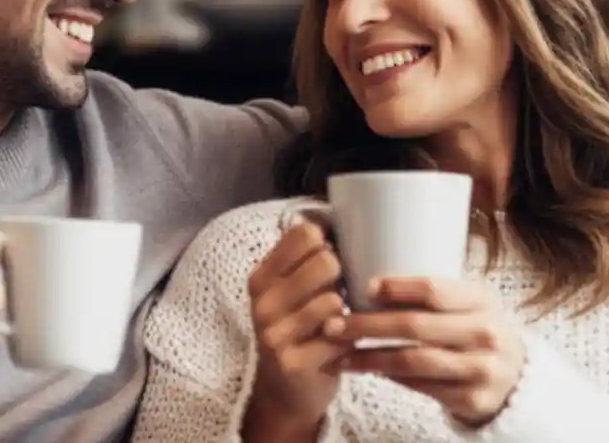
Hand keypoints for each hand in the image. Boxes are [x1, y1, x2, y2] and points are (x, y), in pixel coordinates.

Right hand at [243, 222, 349, 438]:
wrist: (285, 393)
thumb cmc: (297, 331)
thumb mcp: (289, 292)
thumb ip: (305, 259)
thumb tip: (336, 216)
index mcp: (260, 278)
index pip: (304, 233)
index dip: (327, 242)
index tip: (330, 258)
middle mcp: (262, 304)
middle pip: (325, 261)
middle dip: (341, 275)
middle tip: (338, 293)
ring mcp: (275, 335)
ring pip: (334, 300)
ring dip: (345, 312)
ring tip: (338, 323)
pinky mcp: (295, 363)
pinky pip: (340, 337)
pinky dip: (348, 340)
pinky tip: (340, 346)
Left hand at [331, 277, 524, 426]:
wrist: (516, 379)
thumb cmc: (474, 331)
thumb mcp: (468, 305)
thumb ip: (433, 294)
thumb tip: (366, 281)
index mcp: (482, 300)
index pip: (435, 288)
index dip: (396, 287)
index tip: (363, 286)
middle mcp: (485, 333)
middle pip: (414, 326)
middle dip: (367, 325)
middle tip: (333, 325)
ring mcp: (481, 369)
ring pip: (412, 361)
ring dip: (369, 358)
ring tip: (340, 355)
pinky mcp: (471, 399)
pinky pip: (419, 386)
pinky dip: (389, 377)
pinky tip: (368, 369)